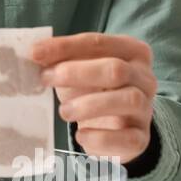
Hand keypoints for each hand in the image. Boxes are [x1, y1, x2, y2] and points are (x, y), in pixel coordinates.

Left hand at [30, 32, 157, 165]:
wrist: (114, 129)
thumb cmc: (93, 91)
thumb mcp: (77, 71)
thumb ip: (61, 59)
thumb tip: (34, 54)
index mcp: (131, 51)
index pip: (98, 42)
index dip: (64, 47)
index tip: (34, 53)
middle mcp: (145, 78)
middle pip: (116, 70)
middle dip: (75, 73)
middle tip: (45, 80)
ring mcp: (146, 109)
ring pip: (128, 100)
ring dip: (89, 105)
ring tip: (64, 111)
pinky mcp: (141, 138)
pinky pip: (127, 138)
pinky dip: (100, 137)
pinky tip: (81, 135)